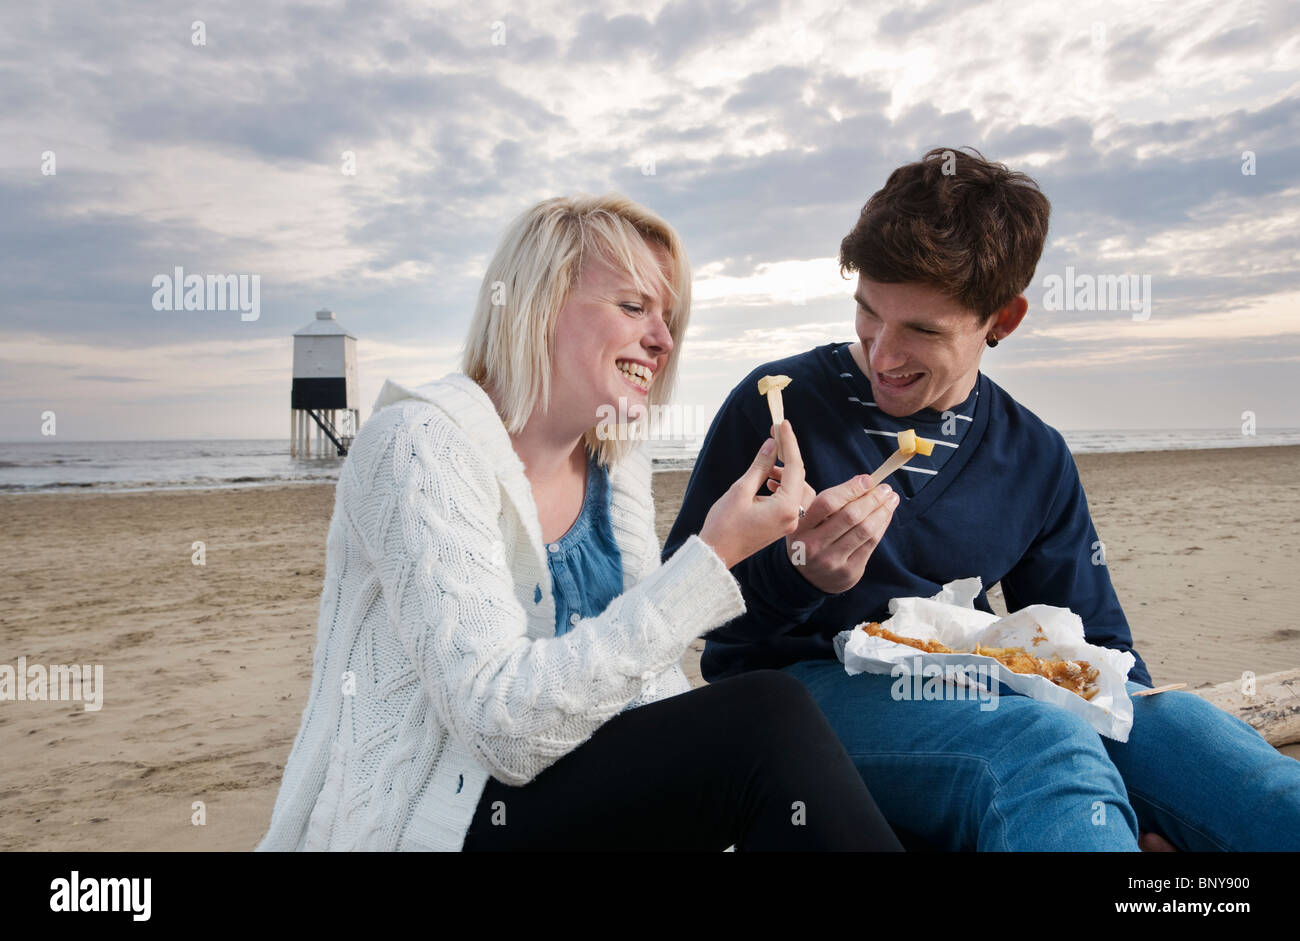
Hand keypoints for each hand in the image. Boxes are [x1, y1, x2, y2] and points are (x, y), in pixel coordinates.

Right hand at [698, 421, 805, 568]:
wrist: (716, 555)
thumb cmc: (724, 525)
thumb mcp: (741, 490)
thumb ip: (760, 466)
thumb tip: (772, 444)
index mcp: (785, 508)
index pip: (794, 467)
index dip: (789, 442)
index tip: (782, 424)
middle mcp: (792, 517)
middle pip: (800, 478)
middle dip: (788, 457)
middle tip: (774, 439)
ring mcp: (789, 523)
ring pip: (799, 489)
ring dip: (786, 473)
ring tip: (768, 465)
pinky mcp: (782, 526)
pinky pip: (792, 500)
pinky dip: (784, 487)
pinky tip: (768, 481)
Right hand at [775, 471, 898, 593]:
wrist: (804, 579)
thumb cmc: (807, 539)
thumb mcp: (802, 518)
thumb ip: (821, 498)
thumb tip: (859, 481)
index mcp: (801, 527)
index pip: (828, 503)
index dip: (851, 489)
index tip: (868, 479)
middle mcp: (814, 545)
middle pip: (850, 516)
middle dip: (873, 499)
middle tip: (886, 488)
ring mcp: (832, 560)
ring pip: (865, 530)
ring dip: (882, 511)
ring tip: (891, 499)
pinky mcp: (848, 571)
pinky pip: (871, 544)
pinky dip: (882, 526)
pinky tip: (886, 515)